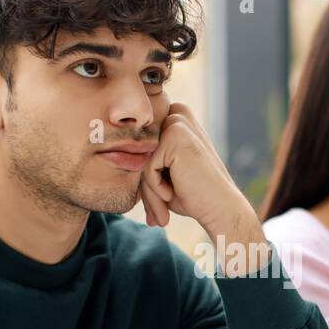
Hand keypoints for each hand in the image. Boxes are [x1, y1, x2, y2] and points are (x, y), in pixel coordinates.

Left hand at [139, 102, 252, 234]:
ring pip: (142, 161)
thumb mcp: (164, 173)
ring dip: (150, 192)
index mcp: (176, 117)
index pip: (141, 146)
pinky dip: (156, 188)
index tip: (153, 207)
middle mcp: (178, 113)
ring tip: (162, 212)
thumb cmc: (193, 194)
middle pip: (140, 152)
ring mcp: (178, 122)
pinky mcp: (175, 136)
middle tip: (156, 216)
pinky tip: (173, 193)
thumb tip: (109, 154)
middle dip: (146, 187)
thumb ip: (144, 159)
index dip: (144, 180)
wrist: (220, 208)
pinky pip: (146, 168)